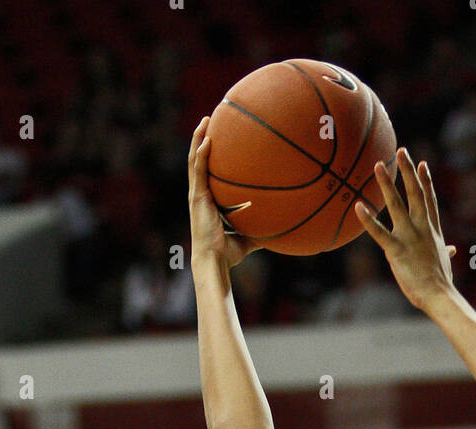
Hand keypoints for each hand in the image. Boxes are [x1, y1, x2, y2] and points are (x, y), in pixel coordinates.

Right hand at [189, 117, 261, 271]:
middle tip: (209, 120)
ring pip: (194, 160)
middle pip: (198, 160)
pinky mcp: (197, 197)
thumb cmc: (229, 253)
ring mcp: (196, 194)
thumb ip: (261, 228)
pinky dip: (201, 154)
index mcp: (208, 200)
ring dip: (198, 139)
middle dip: (202, 139)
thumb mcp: (249, 236)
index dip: (209, 154)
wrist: (215, 261)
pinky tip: (207, 139)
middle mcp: (200, 194)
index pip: (207, 172)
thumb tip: (282, 229)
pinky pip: (198, 170)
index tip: (218, 138)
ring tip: (205, 120)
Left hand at [354, 148, 456, 311]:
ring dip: (387, 184)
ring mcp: (409, 237)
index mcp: (432, 231)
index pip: (429, 200)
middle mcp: (422, 228)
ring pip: (397, 205)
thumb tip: (451, 250)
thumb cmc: (441, 283)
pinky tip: (358, 206)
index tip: (422, 163)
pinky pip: (379, 232)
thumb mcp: (444, 263)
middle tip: (402, 151)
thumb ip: (445, 252)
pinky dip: (368, 219)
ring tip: (378, 166)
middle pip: (415, 194)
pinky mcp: (396, 250)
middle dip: (408, 171)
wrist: (439, 295)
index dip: (425, 181)